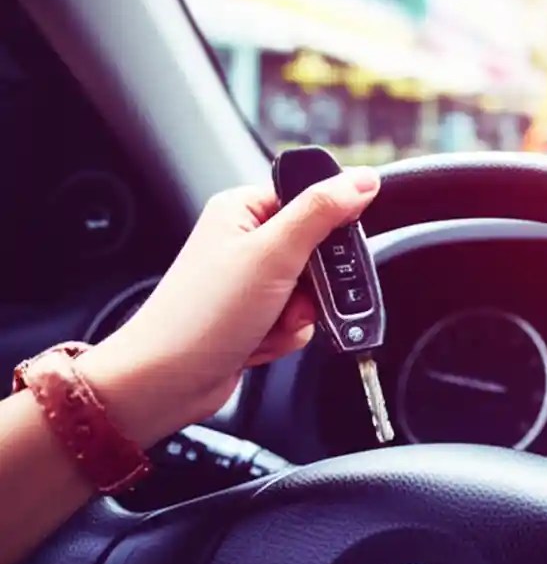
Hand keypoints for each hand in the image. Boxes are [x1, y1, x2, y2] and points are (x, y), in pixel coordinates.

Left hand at [77, 167, 379, 446]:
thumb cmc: (201, 316)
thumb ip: (322, 212)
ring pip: (312, 291)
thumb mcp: (274, 253)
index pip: (311, 200)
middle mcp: (245, 242)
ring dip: (299, 315)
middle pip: (317, 251)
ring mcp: (250, 282)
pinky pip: (298, 319)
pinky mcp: (255, 316)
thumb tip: (362, 180)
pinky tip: (259, 341)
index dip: (328, 228)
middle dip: (313, 285)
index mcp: (243, 210)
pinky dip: (286, 335)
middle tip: (294, 296)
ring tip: (269, 324)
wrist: (166, 382)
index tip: (328, 252)